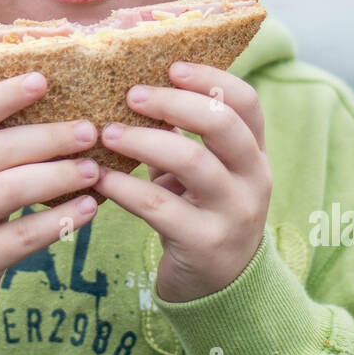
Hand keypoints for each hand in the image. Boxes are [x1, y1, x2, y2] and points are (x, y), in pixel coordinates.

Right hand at [0, 72, 100, 329]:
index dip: (3, 95)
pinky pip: (19, 238)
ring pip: (8, 191)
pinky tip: (89, 209)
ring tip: (94, 170)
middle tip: (89, 131)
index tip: (43, 80)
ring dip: (57, 176)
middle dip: (47, 138)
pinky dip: (58, 221)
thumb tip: (56, 114)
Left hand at [94, 61, 271, 302]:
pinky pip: (160, 207)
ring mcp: (234, 213)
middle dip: (174, 103)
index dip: (210, 77)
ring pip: (193, 162)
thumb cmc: (199, 211)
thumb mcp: (202, 171)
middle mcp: (253, 179)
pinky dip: (125, 187)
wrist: (220, 287)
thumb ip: (183, 133)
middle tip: (131, 95)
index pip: (246, 102)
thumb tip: (134, 83)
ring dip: (144, 141)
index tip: (170, 67)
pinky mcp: (205, 244)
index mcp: (254, 152)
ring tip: (108, 133)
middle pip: (224, 124)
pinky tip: (100, 178)